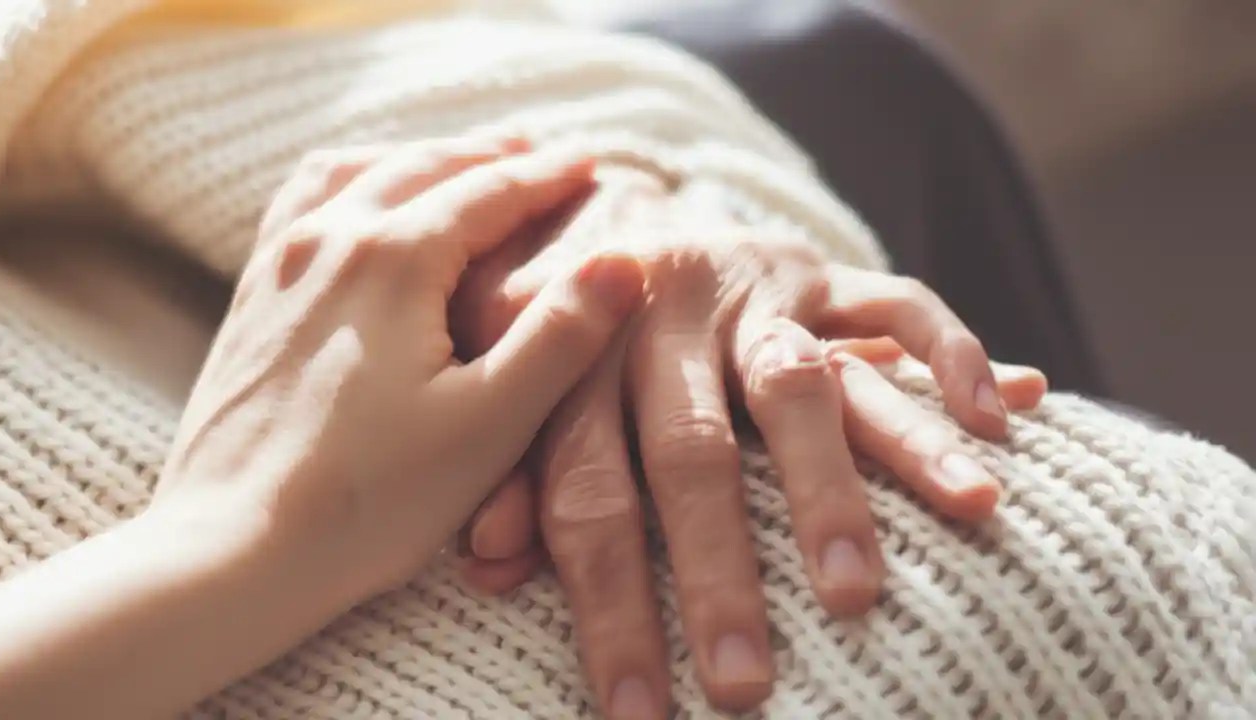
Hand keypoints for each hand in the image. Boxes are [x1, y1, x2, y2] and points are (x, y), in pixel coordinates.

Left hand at [158, 137, 643, 604]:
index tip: (592, 163)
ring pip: (360, 172)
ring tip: (461, 166)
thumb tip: (622, 260)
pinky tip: (363, 204)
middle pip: (426, 166)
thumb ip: (560, 337)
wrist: (230, 553)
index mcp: (396, 258)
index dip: (550, 176)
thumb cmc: (368, 503)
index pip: (493, 191)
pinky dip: (352, 181)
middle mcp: (331, 239)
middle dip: (490, 157)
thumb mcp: (490, 425)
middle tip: (539, 155)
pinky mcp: (252, 298)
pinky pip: (305, 203)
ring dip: (420, 159)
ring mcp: (282, 264)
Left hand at [448, 169, 1046, 716]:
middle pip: (695, 454)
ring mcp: (747, 292)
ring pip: (807, 384)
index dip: (609, 607)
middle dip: (722, 573)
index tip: (638, 708)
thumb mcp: (507, 383)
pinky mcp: (815, 269)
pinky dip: (952, 352)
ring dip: (861, 474)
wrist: (606, 195)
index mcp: (578, 363)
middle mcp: (663, 323)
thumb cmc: (552, 318)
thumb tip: (486, 567)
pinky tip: (1009, 417)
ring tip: (911, 559)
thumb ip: (508, 465)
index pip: (588, 497)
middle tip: (746, 682)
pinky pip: (895, 300)